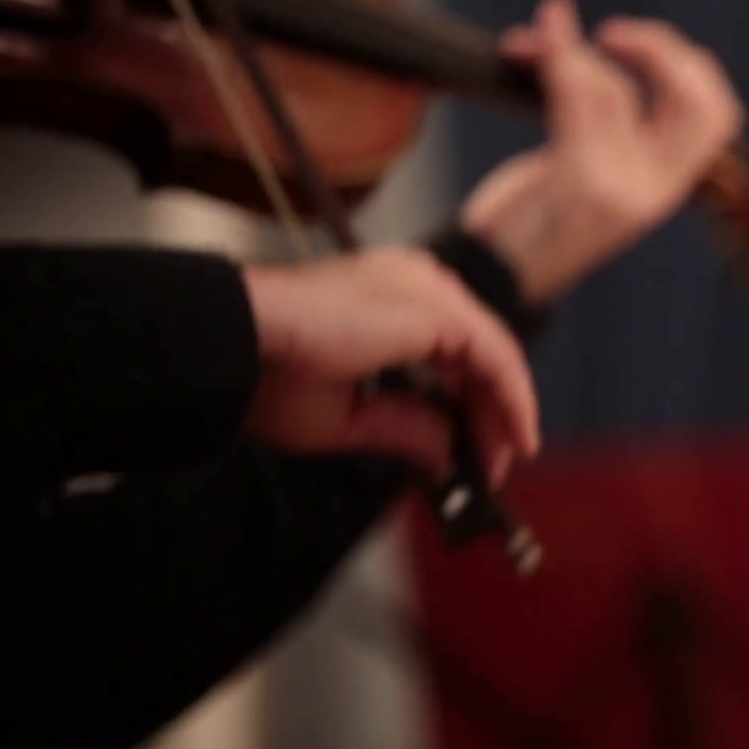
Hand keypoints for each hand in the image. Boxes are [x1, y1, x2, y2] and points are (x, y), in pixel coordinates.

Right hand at [241, 248, 539, 480]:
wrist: (233, 343)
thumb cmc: (265, 373)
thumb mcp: (348, 416)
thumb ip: (407, 428)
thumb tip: (449, 454)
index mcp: (387, 297)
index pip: (453, 349)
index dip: (472, 402)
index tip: (477, 450)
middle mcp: (414, 283)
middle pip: (479, 352)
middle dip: (494, 413)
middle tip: (496, 466)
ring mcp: (427, 288)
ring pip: (494, 354)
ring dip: (506, 412)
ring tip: (506, 462)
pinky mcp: (435, 307)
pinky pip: (496, 357)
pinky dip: (513, 400)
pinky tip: (515, 439)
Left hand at [461, 0, 744, 305]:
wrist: (490, 277)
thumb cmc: (529, 219)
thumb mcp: (578, 163)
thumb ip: (596, 109)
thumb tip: (563, 17)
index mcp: (665, 185)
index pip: (715, 115)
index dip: (690, 66)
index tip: (640, 45)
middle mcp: (655, 189)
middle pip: (697, 102)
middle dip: (659, 48)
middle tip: (610, 33)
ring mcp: (622, 188)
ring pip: (615, 90)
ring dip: (565, 53)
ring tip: (524, 47)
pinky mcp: (578, 182)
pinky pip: (573, 101)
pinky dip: (550, 59)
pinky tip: (523, 45)